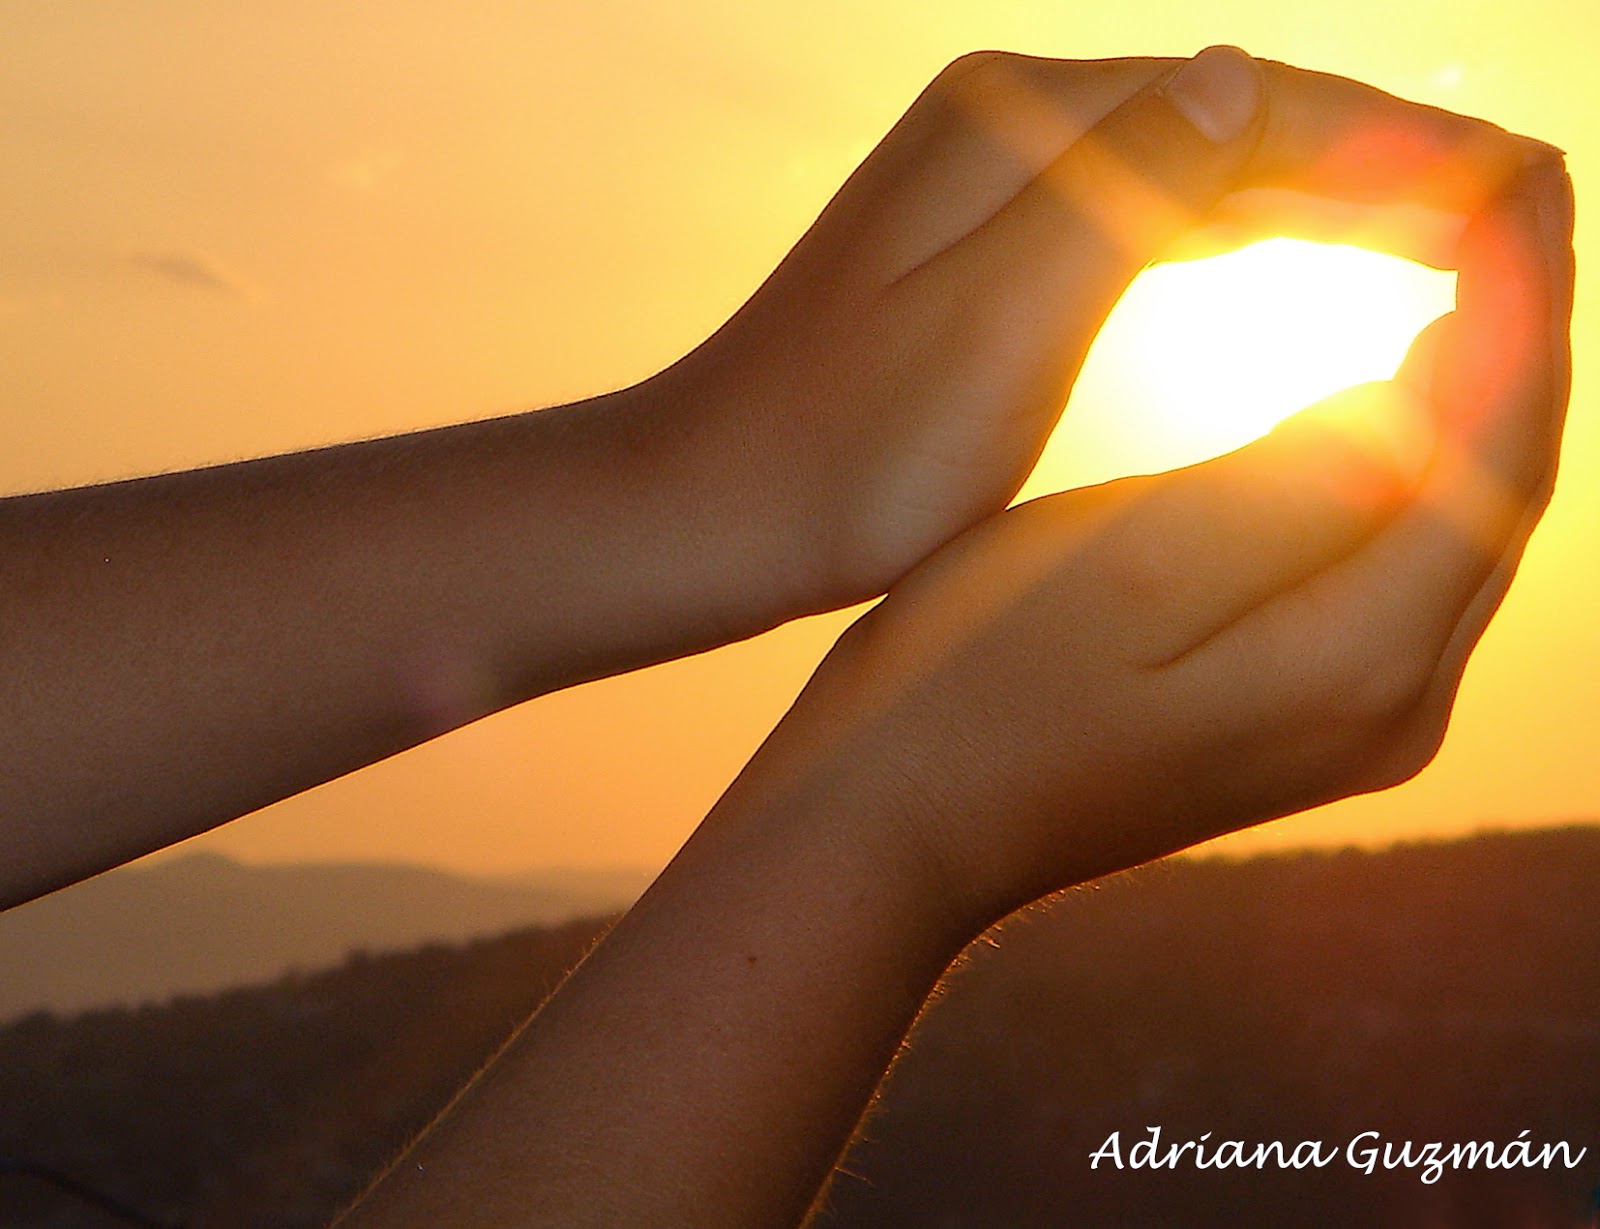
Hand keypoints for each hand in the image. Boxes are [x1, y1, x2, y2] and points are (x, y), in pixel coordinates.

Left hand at [648, 46, 1547, 614]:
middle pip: (1238, 118)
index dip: (1398, 146)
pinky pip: (1151, 214)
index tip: (1520, 192)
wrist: (710, 506)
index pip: (1257, 104)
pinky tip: (1299, 253)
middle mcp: (1010, 122)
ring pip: (1203, 164)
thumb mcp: (988, 329)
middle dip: (1380, 159)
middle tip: (1518, 210)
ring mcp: (994, 179)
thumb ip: (1119, 194)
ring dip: (1324, 192)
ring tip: (1448, 234)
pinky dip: (1243, 228)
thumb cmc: (840, 455)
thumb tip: (1243, 80)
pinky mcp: (984, 243)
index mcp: (1023, 126)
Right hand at [754, 156, 1570, 931]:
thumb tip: (1421, 398)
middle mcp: (1390, 712)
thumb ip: (1299, 483)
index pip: (1495, 449)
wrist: (890, 824)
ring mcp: (1350, 727)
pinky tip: (1389, 402)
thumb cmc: (973, 685)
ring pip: (1457, 529)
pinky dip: (1412, 469)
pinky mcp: (1302, 719)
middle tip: (1516, 204)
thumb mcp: (1131, 564)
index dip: (1520, 306)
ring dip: (1475, 400)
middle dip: (1520, 341)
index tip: (1515, 187)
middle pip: (1499, 491)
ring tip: (1482, 276)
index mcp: (1358, 665)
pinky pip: (1400, 569)